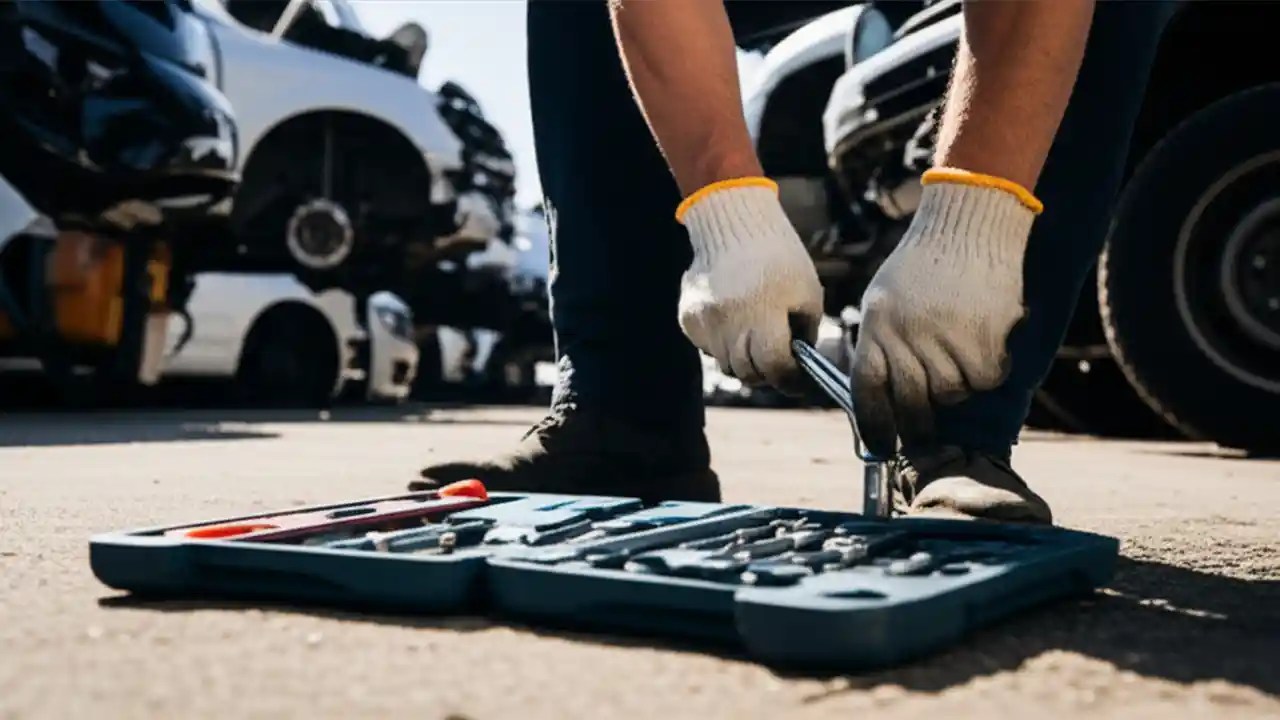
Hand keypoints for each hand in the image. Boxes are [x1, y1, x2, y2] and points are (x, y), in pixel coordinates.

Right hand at [678, 180, 823, 393]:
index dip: (789, 379)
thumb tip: (801, 365)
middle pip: (747, 372)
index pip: (773, 366)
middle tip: (777, 362)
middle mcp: (729, 320)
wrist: (733, 224)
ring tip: (755, 338)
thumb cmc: (779, 257)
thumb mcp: (807, 292)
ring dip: (744, 360)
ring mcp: (705, 321)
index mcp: (763, 311)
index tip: (796, 381)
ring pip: (726, 364)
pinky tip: (734, 319)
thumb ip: (806, 332)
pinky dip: (724, 344)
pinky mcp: (688, 318)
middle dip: (766, 372)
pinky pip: (709, 348)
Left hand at [851, 176, 1037, 455]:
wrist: (969, 224)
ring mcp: (945, 338)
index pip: (867, 391)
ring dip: (957, 383)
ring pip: (951, 394)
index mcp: (877, 326)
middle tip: (924, 431)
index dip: (874, 425)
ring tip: (959, 349)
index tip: (880, 445)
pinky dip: (988, 368)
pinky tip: (985, 339)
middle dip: (918, 424)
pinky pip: (985, 378)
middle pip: (911, 404)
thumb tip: (878, 400)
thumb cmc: (924, 267)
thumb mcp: (883, 301)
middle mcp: (907, 335)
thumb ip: (880, 346)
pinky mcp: (984, 338)